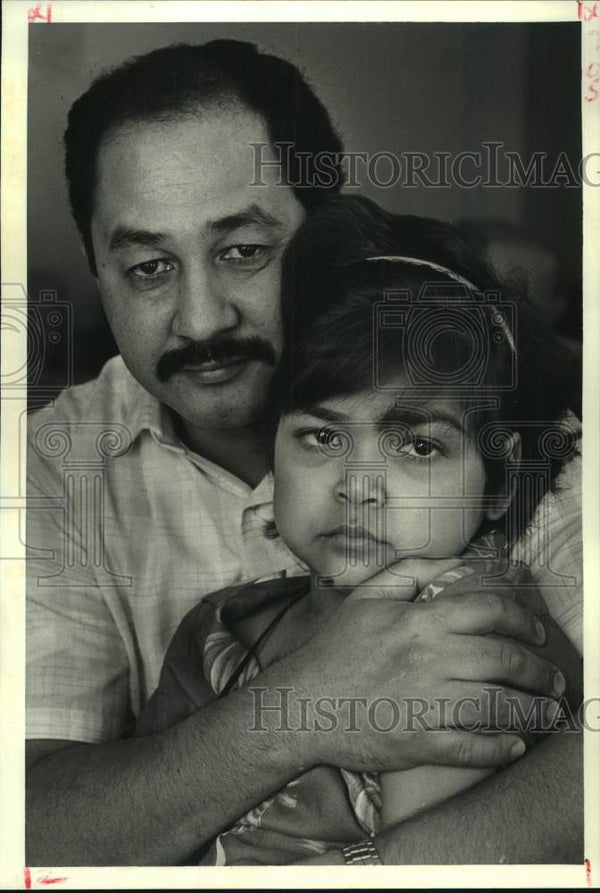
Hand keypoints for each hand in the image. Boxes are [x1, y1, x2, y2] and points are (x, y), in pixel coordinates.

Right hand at [285, 582, 562, 773]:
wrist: (299, 704)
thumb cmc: (334, 648)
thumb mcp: (365, 597)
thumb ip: (410, 573)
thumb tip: (453, 563)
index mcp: (419, 621)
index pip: (488, 612)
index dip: (522, 619)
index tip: (536, 632)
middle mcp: (429, 660)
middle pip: (504, 660)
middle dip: (539, 671)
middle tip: (553, 679)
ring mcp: (425, 703)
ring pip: (498, 706)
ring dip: (531, 711)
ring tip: (546, 713)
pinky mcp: (418, 742)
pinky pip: (472, 748)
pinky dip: (499, 749)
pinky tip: (513, 746)